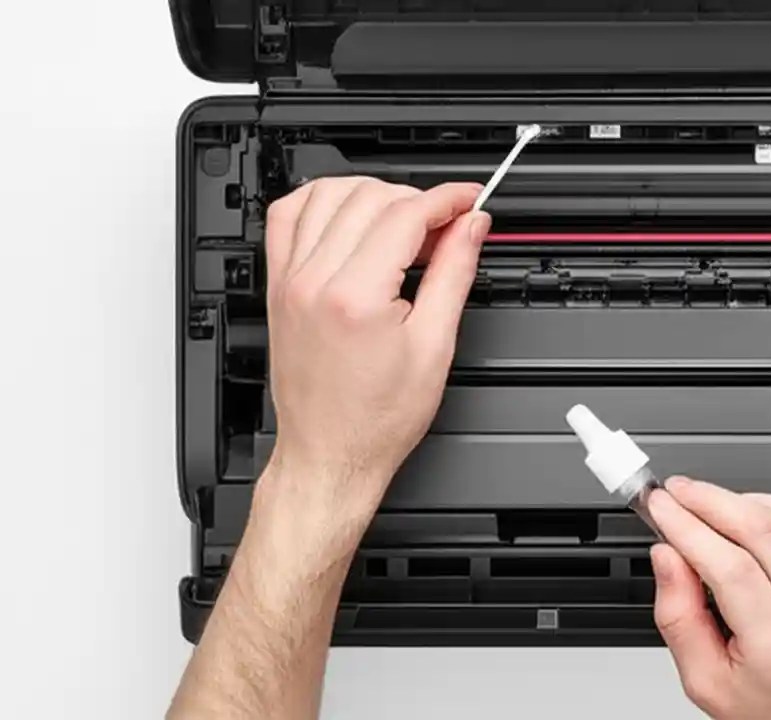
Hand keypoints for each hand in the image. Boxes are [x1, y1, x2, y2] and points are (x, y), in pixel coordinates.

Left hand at [261, 178, 487, 520]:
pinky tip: (349, 216)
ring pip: (326, 194)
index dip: (447, 200)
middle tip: (447, 225)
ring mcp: (289, 280)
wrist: (331, 454)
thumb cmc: (377, 419)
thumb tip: (471, 226)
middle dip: (418, 199)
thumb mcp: (435, 346)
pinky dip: (321, 201)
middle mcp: (313, 281)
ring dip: (372, 193)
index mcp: (355, 297)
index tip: (470, 200)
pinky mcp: (278, 286)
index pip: (406, 215)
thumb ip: (454, 273)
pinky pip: (288, 216)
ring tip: (402, 221)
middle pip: (370, 197)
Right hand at [648, 478, 770, 719]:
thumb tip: (666, 558)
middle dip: (707, 498)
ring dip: (736, 497)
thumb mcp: (710, 685)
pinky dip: (766, 508)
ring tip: (699, 502)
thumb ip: (679, 619)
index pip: (727, 564)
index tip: (658, 507)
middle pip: (761, 527)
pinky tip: (739, 515)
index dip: (685, 526)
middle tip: (672, 492)